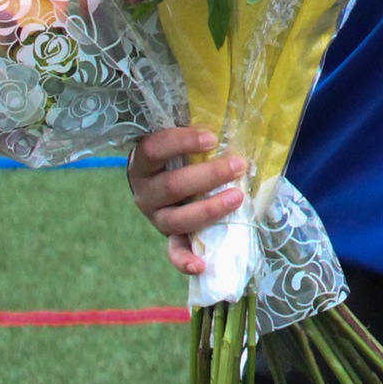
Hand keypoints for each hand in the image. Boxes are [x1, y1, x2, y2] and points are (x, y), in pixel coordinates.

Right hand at [126, 126, 244, 277]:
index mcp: (144, 164)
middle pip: (172, 186)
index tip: (212, 137)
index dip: (181, 142)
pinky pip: (174, 252)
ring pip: (177, 219)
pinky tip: (201, 265)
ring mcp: (156, 217)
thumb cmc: (182, 155)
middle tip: (238, 165)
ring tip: (237, 198)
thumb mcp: (184, 141)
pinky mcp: (170, 237)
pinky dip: (185, 261)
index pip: (154, 149)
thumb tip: (236, 118)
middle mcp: (145, 193)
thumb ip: (199, 135)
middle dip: (208, 175)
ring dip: (208, 209)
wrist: (167, 179)